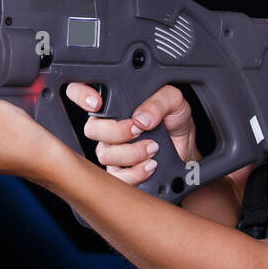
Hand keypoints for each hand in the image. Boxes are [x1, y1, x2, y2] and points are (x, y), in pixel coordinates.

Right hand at [64, 82, 197, 186]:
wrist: (186, 148)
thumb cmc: (175, 120)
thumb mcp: (174, 101)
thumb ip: (159, 102)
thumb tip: (141, 118)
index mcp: (115, 102)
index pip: (81, 92)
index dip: (81, 95)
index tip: (97, 103)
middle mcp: (108, 125)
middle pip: (91, 129)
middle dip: (116, 131)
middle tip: (139, 129)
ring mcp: (111, 149)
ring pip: (104, 154)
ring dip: (131, 153)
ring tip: (153, 147)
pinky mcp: (119, 172)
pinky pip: (117, 177)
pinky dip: (136, 172)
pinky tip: (150, 164)